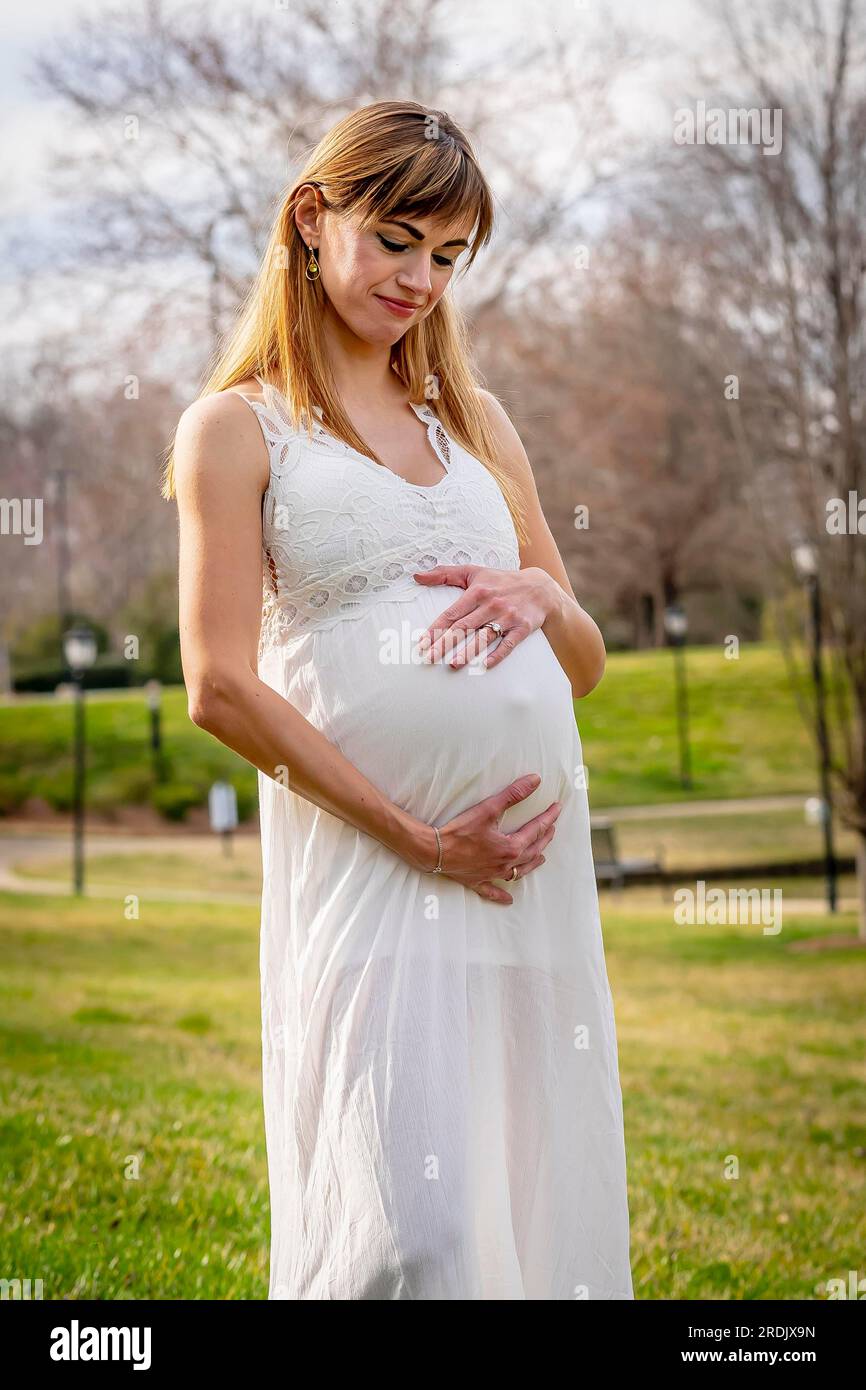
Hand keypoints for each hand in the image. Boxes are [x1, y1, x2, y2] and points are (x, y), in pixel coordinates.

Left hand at [412, 564, 560, 670]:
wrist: (540, 587)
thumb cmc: (501, 580)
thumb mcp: (474, 571)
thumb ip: (444, 574)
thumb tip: (417, 576)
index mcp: (478, 591)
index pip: (452, 613)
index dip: (435, 628)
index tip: (422, 642)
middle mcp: (491, 604)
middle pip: (464, 627)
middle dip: (445, 643)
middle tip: (430, 658)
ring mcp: (508, 617)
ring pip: (485, 636)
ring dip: (469, 651)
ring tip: (453, 664)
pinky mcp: (523, 627)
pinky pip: (509, 644)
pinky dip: (498, 654)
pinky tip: (486, 665)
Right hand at [412, 773, 562, 904]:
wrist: (434, 851)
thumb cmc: (460, 831)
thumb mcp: (488, 809)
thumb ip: (513, 794)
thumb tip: (535, 781)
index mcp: (511, 847)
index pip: (536, 830)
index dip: (549, 817)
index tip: (557, 808)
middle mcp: (506, 864)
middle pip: (532, 851)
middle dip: (544, 838)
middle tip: (552, 827)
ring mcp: (492, 875)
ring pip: (519, 872)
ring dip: (532, 863)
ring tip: (541, 857)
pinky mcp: (477, 881)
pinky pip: (493, 891)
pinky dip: (502, 895)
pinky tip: (509, 900)